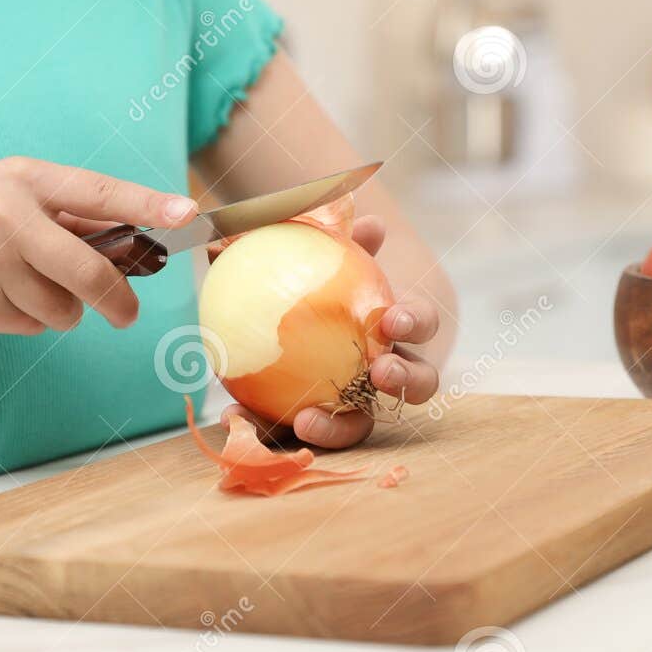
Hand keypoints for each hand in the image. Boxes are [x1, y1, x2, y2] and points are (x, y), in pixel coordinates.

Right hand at [0, 157, 197, 336]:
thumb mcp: (4, 196)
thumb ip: (65, 216)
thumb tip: (134, 240)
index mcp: (23, 179)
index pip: (99, 192)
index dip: (147, 205)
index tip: (187, 214)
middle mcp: (9, 216)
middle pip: (92, 270)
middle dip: (117, 299)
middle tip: (126, 313)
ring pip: (65, 307)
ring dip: (58, 309)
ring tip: (18, 287)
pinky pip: (33, 325)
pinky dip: (25, 320)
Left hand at [255, 214, 441, 448]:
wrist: (257, 322)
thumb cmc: (291, 280)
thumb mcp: (292, 253)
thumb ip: (302, 234)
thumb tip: (341, 215)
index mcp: (387, 326)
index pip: (418, 323)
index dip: (415, 322)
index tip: (391, 317)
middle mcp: (381, 371)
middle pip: (418, 382)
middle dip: (408, 380)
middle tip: (379, 370)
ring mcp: (351, 407)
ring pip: (363, 426)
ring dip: (342, 427)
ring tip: (310, 419)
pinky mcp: (309, 429)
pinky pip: (293, 435)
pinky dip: (266, 429)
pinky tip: (233, 416)